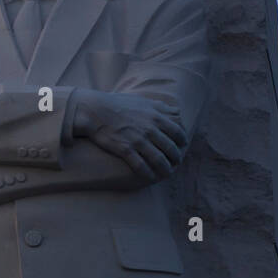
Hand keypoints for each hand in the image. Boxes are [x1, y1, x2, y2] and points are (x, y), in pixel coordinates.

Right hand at [72, 90, 186, 181]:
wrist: (94, 110)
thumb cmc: (117, 104)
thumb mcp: (142, 101)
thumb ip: (160, 107)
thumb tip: (175, 111)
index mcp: (156, 117)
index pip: (178, 132)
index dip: (182, 142)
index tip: (182, 147)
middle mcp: (150, 130)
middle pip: (171, 148)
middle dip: (176, 158)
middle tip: (176, 163)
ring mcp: (138, 140)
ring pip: (159, 160)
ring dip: (165, 169)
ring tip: (167, 173)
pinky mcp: (125, 150)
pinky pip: (141, 166)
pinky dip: (148, 174)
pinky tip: (151, 177)